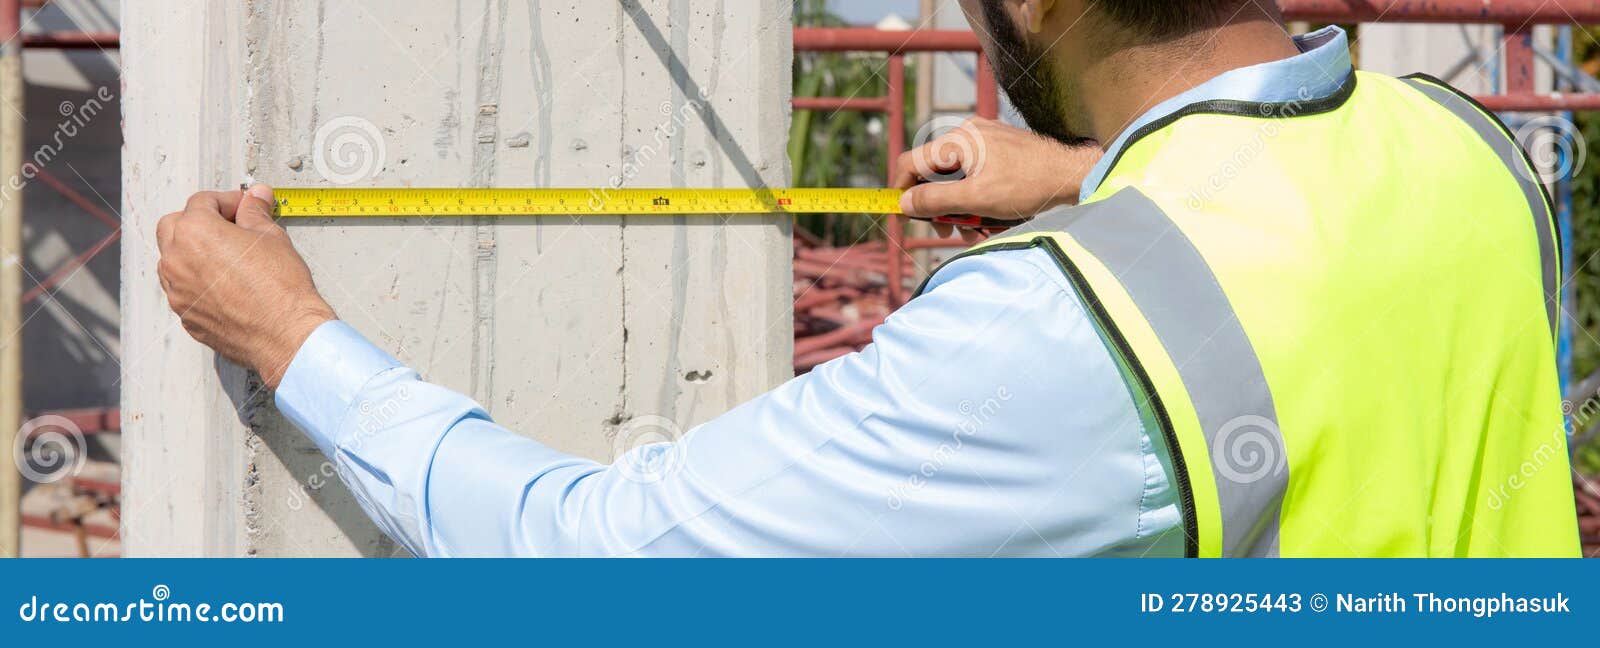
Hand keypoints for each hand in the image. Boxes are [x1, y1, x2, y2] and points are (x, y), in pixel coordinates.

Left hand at [157, 184, 335, 388]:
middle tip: (230, 228)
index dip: (227, 201)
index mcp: (194, 232)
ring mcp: (177, 290)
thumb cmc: (280, 289)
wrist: (285, 334)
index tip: (244, 208)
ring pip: (173, 259)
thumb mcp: (271, 237)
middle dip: (198, 221)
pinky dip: (197, 280)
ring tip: (228, 258)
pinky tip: (227, 284)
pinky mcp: (185, 314)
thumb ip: (255, 213)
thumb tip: (256, 198)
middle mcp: (176, 259)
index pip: (202, 202)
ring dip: (193, 252)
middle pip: (174, 226)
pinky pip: (182, 288)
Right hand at [892, 117, 1101, 241]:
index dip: (902, 191)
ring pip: (955, 177)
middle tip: (947, 231)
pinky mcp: (999, 151)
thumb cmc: (1028, 185)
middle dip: (938, 205)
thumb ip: (936, 200)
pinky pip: (974, 175)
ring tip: (972, 231)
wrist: (1073, 176)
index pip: (911, 162)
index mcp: (959, 140)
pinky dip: (974, 198)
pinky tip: (987, 218)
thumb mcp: (976, 199)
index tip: (904, 217)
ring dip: (958, 207)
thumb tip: (904, 204)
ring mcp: (985, 140)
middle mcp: (968, 134)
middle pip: (934, 173)